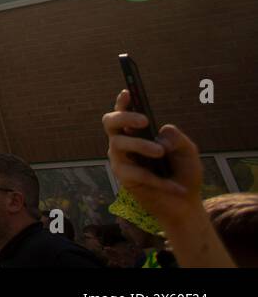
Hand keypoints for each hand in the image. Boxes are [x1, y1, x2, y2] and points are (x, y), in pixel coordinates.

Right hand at [102, 89, 200, 224]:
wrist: (185, 205)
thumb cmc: (183, 172)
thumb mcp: (187, 150)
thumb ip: (176, 137)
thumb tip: (159, 137)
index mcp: (137, 132)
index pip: (123, 112)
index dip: (123, 101)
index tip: (128, 92)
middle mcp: (123, 142)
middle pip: (110, 122)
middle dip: (124, 117)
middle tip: (144, 121)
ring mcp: (121, 160)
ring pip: (119, 144)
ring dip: (140, 145)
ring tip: (160, 152)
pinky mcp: (124, 178)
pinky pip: (136, 173)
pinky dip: (158, 180)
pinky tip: (175, 187)